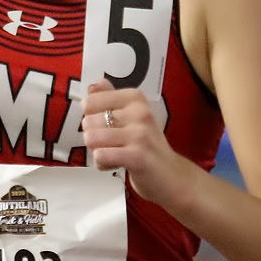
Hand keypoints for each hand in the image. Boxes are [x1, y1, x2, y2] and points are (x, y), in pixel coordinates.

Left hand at [82, 80, 197, 212]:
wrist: (172, 176)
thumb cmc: (146, 146)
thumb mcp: (131, 116)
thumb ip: (110, 99)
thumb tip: (92, 85)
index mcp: (135, 98)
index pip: (90, 102)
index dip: (91, 118)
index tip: (108, 127)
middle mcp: (139, 111)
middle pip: (88, 122)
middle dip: (93, 138)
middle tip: (113, 145)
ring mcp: (140, 134)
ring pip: (91, 138)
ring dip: (97, 152)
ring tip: (114, 155)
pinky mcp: (137, 156)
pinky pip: (101, 156)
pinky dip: (102, 164)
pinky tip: (116, 165)